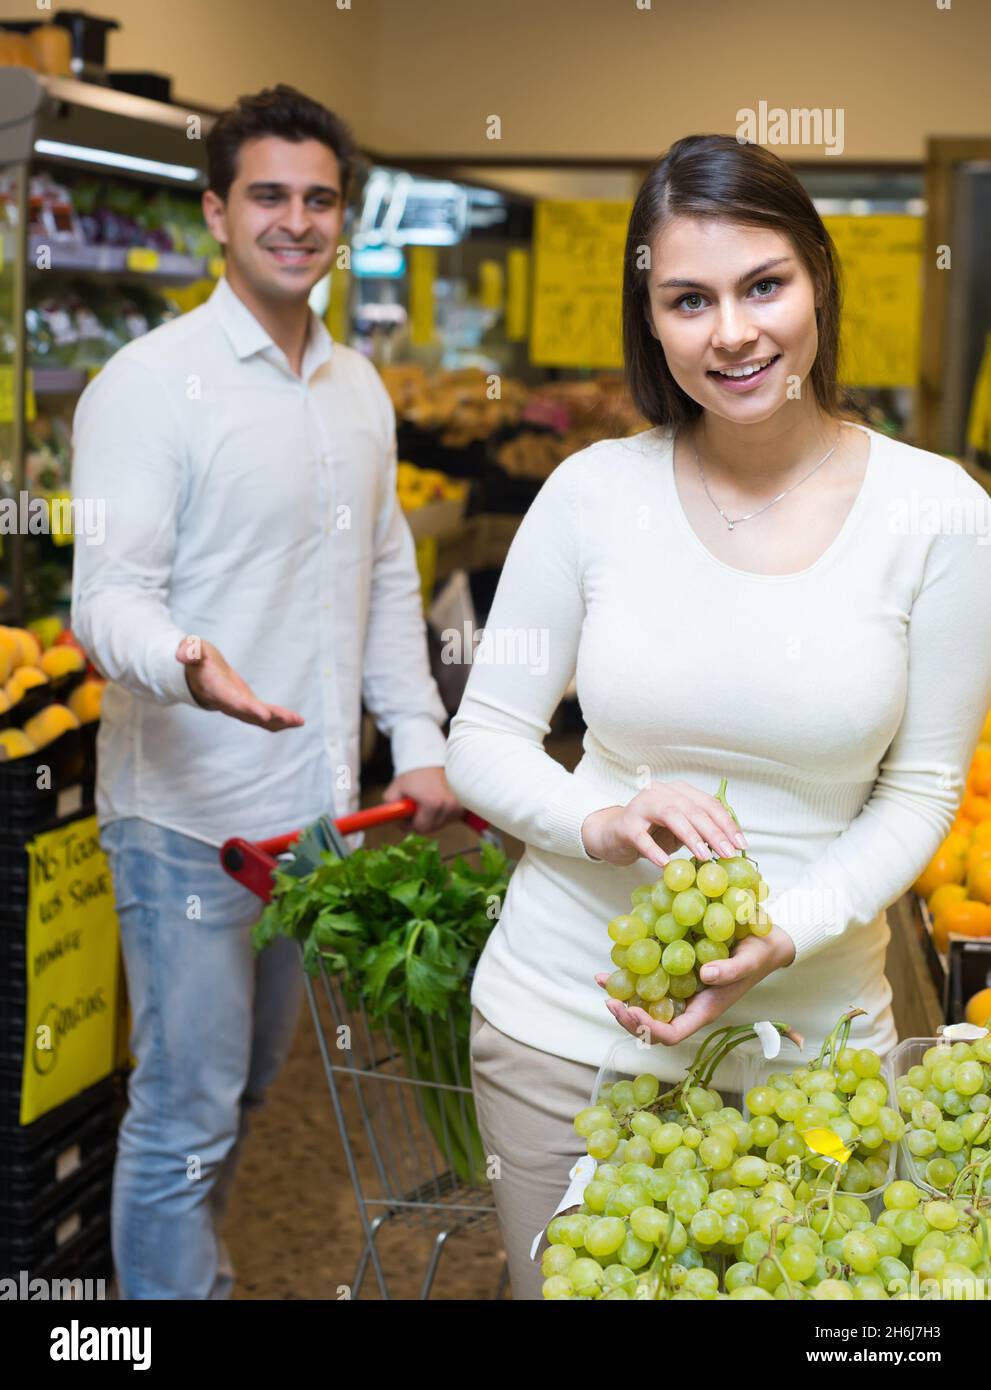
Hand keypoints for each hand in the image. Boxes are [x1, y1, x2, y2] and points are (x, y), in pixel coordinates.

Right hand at [176, 636, 303, 731]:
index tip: (264, 713)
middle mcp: (227, 703)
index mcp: (215, 689)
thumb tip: (182, 655)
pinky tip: (298, 721)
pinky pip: (263, 719)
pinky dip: (280, 721)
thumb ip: (189, 650)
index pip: (232, 700)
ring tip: (299, 721)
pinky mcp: (247, 708)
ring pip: (258, 719)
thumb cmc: (197, 659)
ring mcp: (238, 708)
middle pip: (249, 713)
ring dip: (279, 721)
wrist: (197, 674)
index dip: (248, 707)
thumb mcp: (192, 648)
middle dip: (269, 717)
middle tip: (290, 719)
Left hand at [383, 766, 461, 834]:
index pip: (421, 828)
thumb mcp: (393, 792)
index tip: (406, 813)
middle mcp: (449, 806)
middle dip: (420, 822)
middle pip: (432, 828)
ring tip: (424, 803)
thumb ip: (390, 811)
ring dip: (431, 819)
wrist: (428, 760)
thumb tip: (396, 824)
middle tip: (414, 808)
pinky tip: (434, 804)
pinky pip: (448, 820)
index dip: (410, 824)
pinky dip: (440, 816)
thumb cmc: (410, 776)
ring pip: (440, 825)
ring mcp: (458, 806)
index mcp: (433, 803)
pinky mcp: (462, 806)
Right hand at [581, 780, 746, 867]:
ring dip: (691, 836)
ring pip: (671, 816)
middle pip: (694, 809)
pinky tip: (666, 864)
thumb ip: (702, 831)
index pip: (709, 804)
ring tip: (705, 857)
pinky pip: (641, 837)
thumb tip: (734, 845)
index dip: (727, 824)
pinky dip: (654, 850)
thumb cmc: (652, 832)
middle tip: (729, 853)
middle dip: (714, 832)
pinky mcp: (626, 823)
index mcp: (680, 791)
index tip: (742, 844)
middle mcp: (662, 792)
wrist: (613, 833)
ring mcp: (642, 805)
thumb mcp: (681, 829)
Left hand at [594, 924, 795, 1045]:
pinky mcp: (678, 973)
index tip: (632, 1011)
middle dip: (628, 1018)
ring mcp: (682, 991)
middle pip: (653, 1026)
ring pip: (648, 1005)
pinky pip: (651, 981)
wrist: (765, 942)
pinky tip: (616, 961)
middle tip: (609, 1000)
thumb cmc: (759, 954)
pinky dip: (632, 975)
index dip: (649, 1028)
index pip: (672, 1034)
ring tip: (602, 981)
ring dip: (623, 997)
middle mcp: (690, 1005)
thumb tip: (704, 974)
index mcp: (705, 1010)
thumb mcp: (750, 960)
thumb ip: (730, 970)